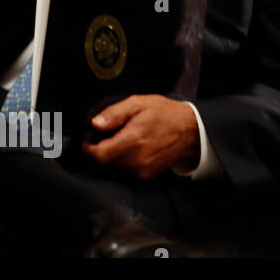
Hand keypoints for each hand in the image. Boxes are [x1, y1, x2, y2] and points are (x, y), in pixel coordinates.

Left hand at [82, 95, 200, 179]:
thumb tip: (95, 124)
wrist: (192, 131)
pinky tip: (131, 147)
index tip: (87, 137)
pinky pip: (125, 170)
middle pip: (104, 161)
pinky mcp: (147, 175)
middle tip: (106, 133)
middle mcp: (137, 160)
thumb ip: (114, 114)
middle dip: (100, 148)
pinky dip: (123, 159)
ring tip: (122, 138)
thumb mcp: (138, 104)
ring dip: (111, 154)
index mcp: (133, 141)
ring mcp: (143, 170)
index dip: (88, 147)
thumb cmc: (165, 114)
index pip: (99, 155)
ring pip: (114, 166)